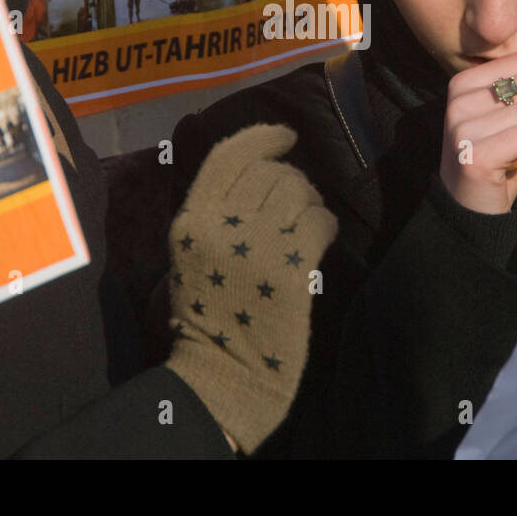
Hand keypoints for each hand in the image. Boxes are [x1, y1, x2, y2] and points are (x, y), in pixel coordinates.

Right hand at [164, 123, 336, 454]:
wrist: (219, 378)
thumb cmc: (208, 321)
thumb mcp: (192, 259)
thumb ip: (216, 218)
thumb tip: (260, 179)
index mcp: (190, 222)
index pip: (228, 157)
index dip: (262, 138)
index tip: (285, 136)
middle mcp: (220, 226)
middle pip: (270, 173)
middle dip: (293, 181)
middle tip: (298, 204)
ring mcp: (255, 246)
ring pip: (298, 191)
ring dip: (311, 202)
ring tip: (307, 225)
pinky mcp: (288, 270)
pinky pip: (319, 222)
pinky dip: (326, 224)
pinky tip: (320, 240)